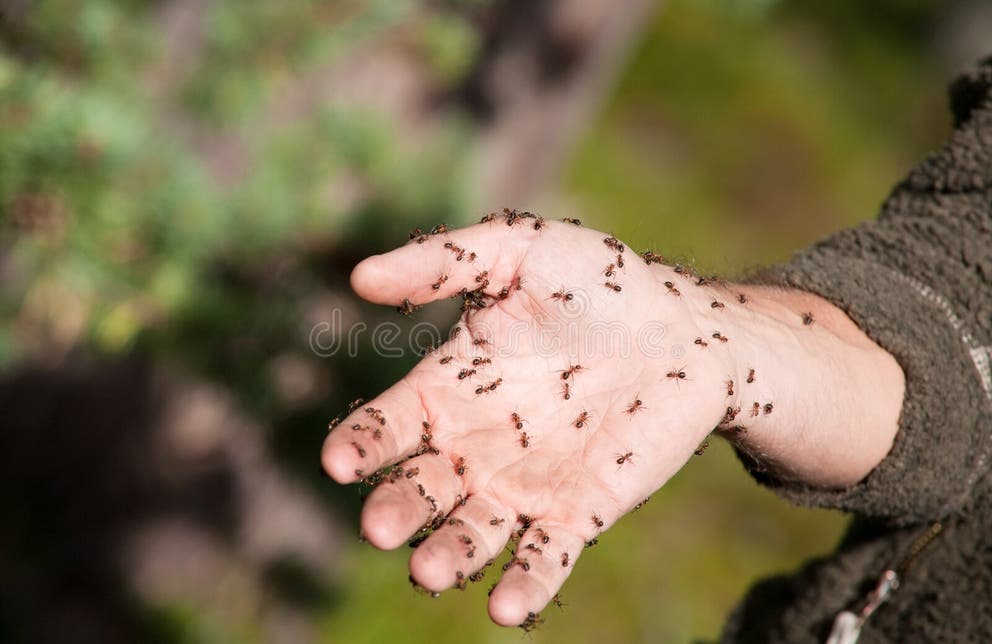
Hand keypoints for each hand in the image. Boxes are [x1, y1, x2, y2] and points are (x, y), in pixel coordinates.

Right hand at [320, 214, 902, 626]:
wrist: (685, 329)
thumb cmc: (598, 283)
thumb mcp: (520, 253)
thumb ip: (442, 263)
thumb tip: (358, 277)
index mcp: (448, 388)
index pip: (388, 425)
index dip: (361, 443)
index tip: (340, 461)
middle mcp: (474, 445)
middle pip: (420, 488)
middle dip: (398, 509)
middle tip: (381, 526)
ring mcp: (523, 483)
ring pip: (471, 531)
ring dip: (449, 555)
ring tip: (430, 570)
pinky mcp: (578, 510)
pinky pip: (544, 556)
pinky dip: (524, 585)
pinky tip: (507, 611)